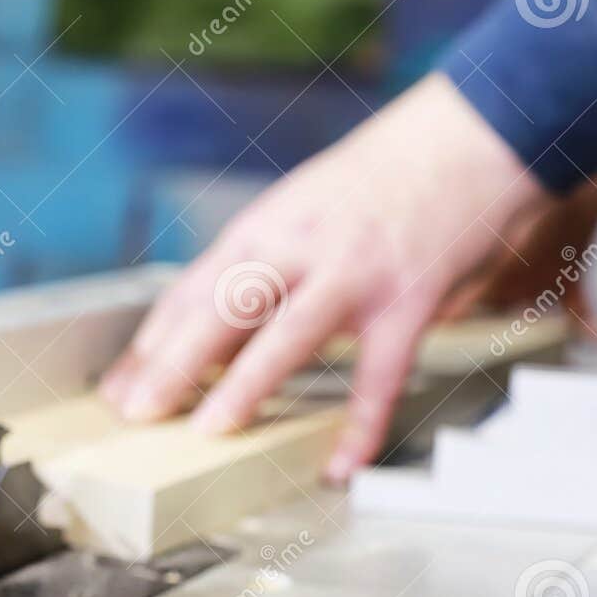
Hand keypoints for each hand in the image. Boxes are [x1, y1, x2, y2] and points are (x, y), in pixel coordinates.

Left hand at [100, 73, 552, 481]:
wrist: (474, 133)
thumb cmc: (388, 173)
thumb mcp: (306, 204)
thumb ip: (268, 262)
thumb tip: (221, 325)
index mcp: (268, 224)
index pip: (193, 289)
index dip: (153, 341)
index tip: (122, 384)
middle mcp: (302, 246)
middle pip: (222, 309)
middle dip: (173, 363)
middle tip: (136, 410)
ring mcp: (355, 275)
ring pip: (288, 336)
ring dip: (245, 387)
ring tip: (209, 431)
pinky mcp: (409, 300)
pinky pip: (379, 374)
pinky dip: (360, 424)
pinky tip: (340, 463)